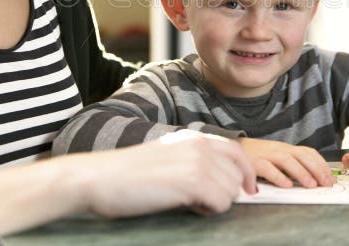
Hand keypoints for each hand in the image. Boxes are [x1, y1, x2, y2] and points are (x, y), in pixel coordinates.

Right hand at [81, 130, 256, 216]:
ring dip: (214, 202)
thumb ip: (192, 160)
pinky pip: (221, 203)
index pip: (236, 151)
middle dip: (225, 193)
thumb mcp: (166, 156)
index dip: (247, 172)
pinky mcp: (193, 180)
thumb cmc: (126, 174)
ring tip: (187, 202)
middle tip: (201, 201)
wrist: (99, 177)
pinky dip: (208, 210)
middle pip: (237, 175)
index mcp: (193, 138)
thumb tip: (219, 179)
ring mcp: (198, 161)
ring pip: (231, 191)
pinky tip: (185, 206)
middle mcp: (200, 145)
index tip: (249, 189)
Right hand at [238, 137, 333, 187]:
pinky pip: (268, 168)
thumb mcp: (278, 156)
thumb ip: (293, 164)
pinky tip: (286, 185)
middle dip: (316, 169)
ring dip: (301, 173)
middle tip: (326, 183)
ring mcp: (267, 155)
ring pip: (287, 160)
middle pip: (301, 155)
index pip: (308, 152)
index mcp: (286, 148)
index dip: (321, 164)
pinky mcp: (255, 163)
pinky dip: (278, 177)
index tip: (330, 177)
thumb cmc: (259, 156)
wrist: (235, 148)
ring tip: (311, 185)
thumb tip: (314, 178)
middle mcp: (279, 149)